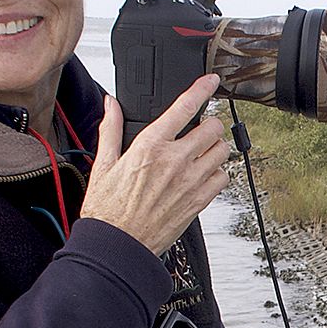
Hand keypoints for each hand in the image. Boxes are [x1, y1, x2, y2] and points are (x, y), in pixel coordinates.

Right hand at [82, 75, 229, 255]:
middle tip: (200, 127)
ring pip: (222, 151)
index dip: (203, 88)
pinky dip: (218, 173)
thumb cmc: (108, 210)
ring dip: (216, 147)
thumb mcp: (103, 164)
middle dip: (209, 123)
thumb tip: (111, 105)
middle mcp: (175, 161)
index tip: (211, 81)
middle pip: (212, 127)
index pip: (185, 106)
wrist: (118, 246)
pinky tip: (204, 174)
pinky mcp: (198, 202)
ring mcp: (190, 182)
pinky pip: (223, 178)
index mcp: (150, 146)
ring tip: (203, 151)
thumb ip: (111, 130)